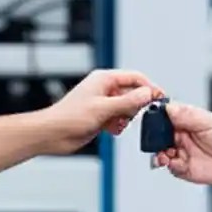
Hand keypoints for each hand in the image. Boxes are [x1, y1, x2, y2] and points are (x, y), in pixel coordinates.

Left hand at [44, 69, 162, 154]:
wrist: (52, 134)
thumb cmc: (69, 117)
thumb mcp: (103, 108)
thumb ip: (128, 101)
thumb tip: (147, 94)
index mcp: (104, 79)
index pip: (134, 77)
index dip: (148, 87)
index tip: (159, 98)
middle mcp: (104, 89)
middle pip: (132, 93)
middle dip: (136, 106)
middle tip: (136, 115)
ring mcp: (103, 103)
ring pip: (127, 108)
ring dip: (126, 117)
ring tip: (118, 123)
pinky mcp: (101, 117)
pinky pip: (119, 119)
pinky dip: (119, 125)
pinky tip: (112, 130)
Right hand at [152, 102, 211, 186]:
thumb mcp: (210, 122)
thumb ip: (188, 115)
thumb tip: (168, 107)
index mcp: (186, 121)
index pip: (164, 115)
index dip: (156, 117)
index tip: (151, 118)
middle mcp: (180, 136)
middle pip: (158, 134)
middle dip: (154, 137)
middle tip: (156, 140)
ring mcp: (180, 152)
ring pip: (160, 151)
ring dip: (159, 152)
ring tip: (165, 154)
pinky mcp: (182, 167)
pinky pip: (169, 165)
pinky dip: (169, 164)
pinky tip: (175, 162)